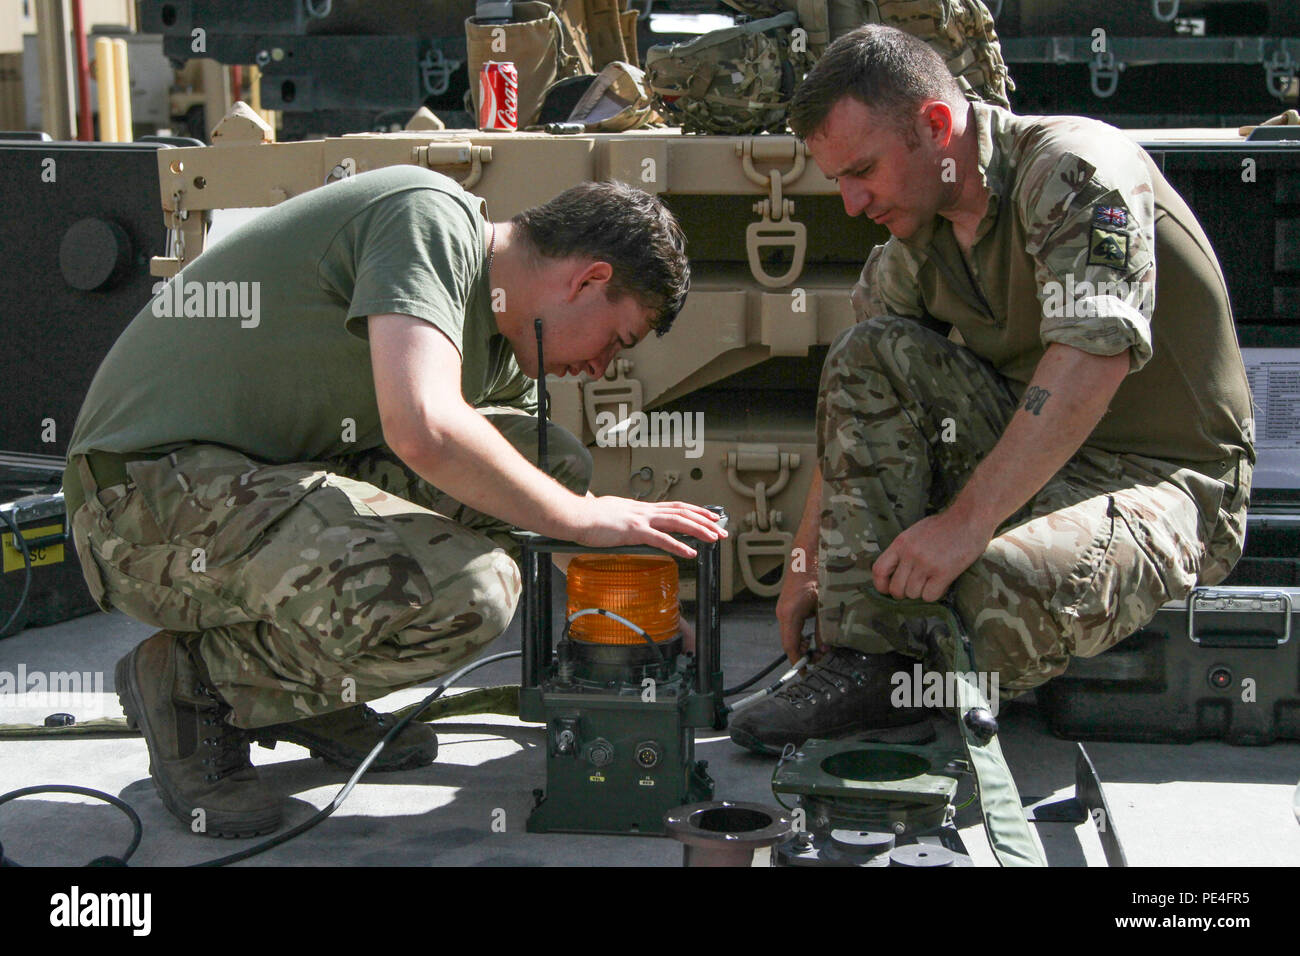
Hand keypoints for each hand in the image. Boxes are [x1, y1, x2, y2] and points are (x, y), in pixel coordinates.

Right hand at [571, 496, 724, 557]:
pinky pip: (661, 539)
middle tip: (722, 529)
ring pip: (678, 522)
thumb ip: (623, 520)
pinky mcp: (633, 531)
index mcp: (640, 508)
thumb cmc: (588, 518)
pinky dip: (678, 546)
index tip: (710, 515)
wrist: (574, 515)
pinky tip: (690, 552)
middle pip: (682, 512)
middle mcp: (644, 510)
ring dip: (699, 530)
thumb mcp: (611, 515)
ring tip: (714, 537)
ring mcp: (640, 519)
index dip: (695, 510)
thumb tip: (625, 526)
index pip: (674, 506)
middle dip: (705, 520)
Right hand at [775, 566, 818, 665]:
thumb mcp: (824, 605)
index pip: (790, 646)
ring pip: (791, 634)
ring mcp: (784, 609)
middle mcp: (783, 613)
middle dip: (802, 654)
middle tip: (818, 662)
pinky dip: (801, 634)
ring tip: (818, 651)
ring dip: (803, 644)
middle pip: (789, 642)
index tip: (804, 674)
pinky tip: (812, 636)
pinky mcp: (788, 605)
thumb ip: (824, 629)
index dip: (798, 662)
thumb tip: (824, 648)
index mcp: (789, 615)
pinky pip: (792, 625)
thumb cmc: (817, 575)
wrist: (808, 554)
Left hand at [871, 510, 992, 601]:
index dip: (881, 585)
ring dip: (922, 592)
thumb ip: (904, 550)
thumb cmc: (945, 525)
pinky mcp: (943, 572)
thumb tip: (897, 571)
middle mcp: (910, 554)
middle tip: (916, 587)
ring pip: (913, 594)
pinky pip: (930, 596)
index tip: (887, 590)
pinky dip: (935, 594)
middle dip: (904, 593)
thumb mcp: (916, 532)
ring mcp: (926, 563)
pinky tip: (942, 583)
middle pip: (896, 589)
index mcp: (901, 543)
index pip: (879, 570)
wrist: (970, 518)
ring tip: (932, 581)